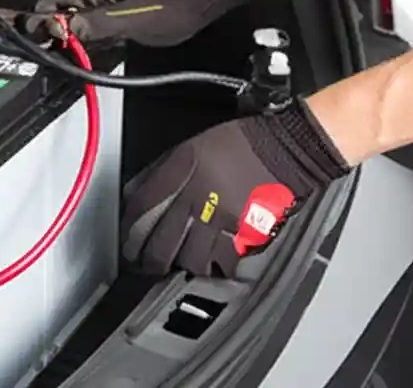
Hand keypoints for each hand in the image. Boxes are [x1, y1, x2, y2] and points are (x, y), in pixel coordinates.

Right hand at [23, 0, 249, 46]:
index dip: (36, 19)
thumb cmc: (174, 6)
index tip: (32, 38)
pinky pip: (82, 10)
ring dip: (59, 23)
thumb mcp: (135, 21)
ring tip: (58, 46)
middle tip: (43, 43)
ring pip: (66, 4)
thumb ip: (97, 25)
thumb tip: (63, 28)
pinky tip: (81, 42)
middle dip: (42, 18)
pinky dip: (75, 25)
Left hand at [121, 99, 348, 276]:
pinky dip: (211, 267)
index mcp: (182, 171)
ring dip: (177, 266)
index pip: (142, 207)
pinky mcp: (245, 233)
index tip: (126, 240)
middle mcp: (199, 196)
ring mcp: (222, 218)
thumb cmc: (240, 144)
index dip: (128, 229)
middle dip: (147, 259)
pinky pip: (221, 260)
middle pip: (162, 241)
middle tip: (141, 265)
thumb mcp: (190, 146)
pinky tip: (204, 266)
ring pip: (189, 257)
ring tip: (171, 268)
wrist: (285, 149)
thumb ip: (161, 171)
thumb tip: (136, 194)